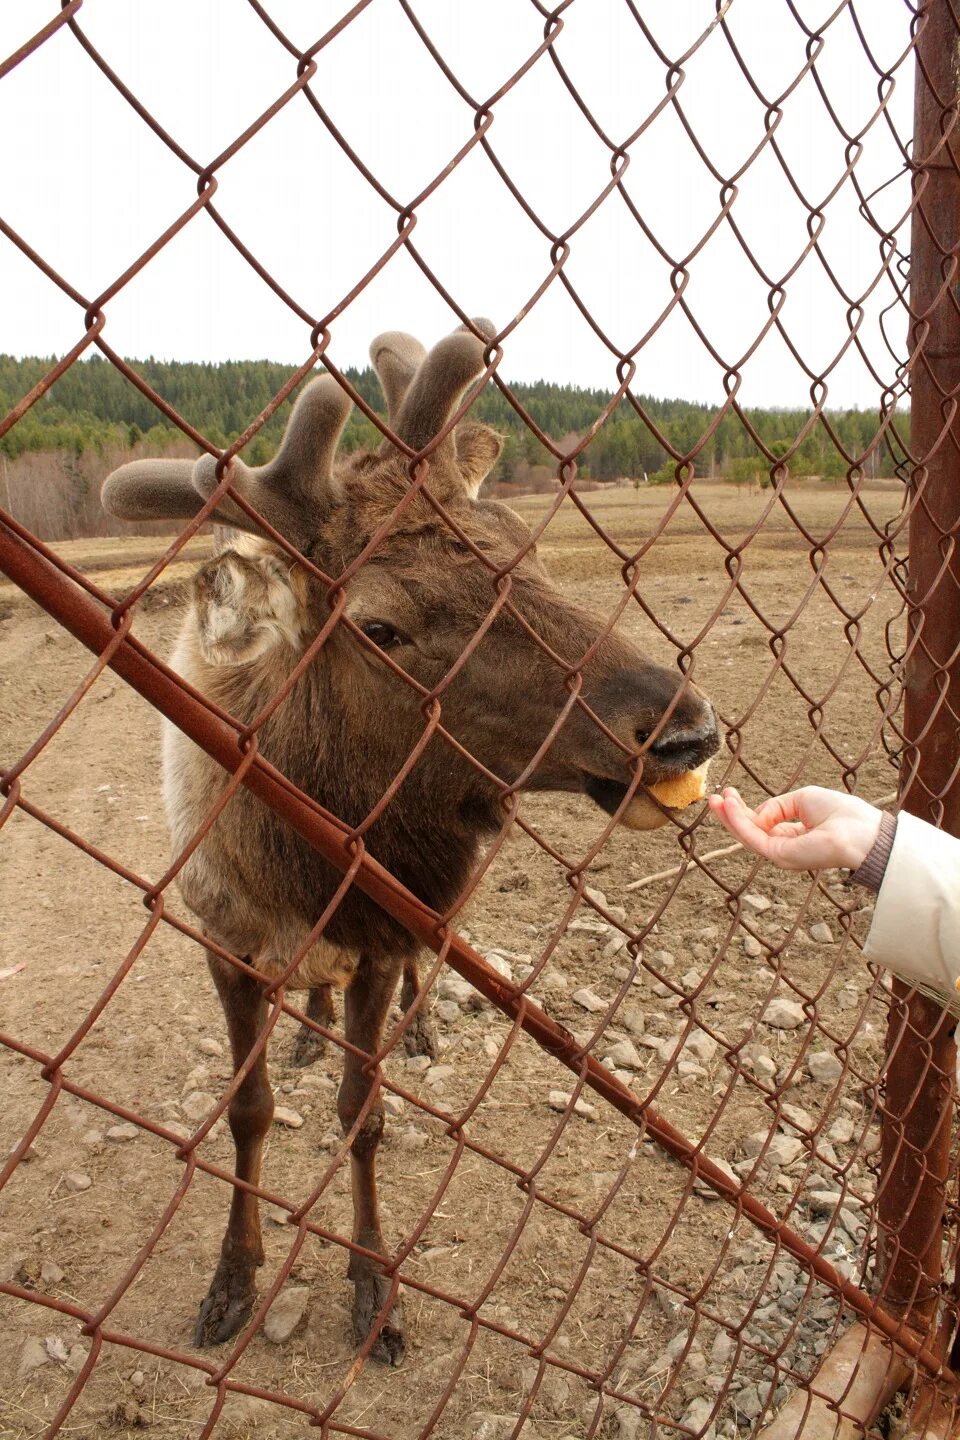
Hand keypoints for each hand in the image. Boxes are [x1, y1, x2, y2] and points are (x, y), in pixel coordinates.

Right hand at [707, 785, 882, 872]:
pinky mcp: (780, 855)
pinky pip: (753, 837)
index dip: (744, 810)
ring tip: (715, 800)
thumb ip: (777, 806)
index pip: (762, 825)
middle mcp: (786, 848)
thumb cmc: (841, 813)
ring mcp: (782, 854)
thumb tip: (757, 815)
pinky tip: (728, 807)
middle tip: (714, 797)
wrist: (861, 831)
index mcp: (794, 836)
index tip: (729, 793)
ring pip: (747, 836)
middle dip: (731, 815)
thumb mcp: (803, 799)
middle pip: (750, 832)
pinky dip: (739, 822)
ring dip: (730, 818)